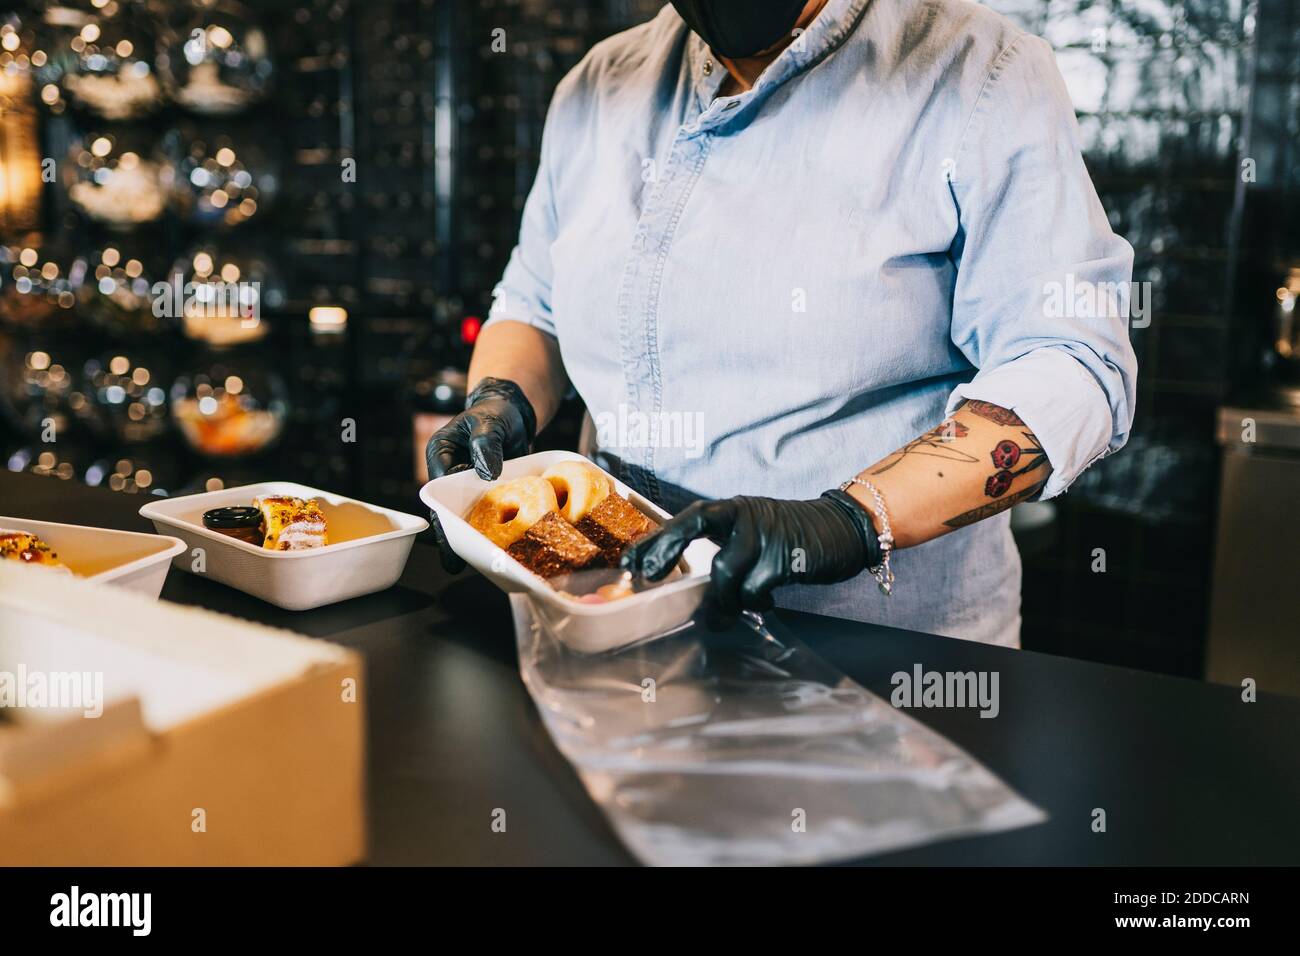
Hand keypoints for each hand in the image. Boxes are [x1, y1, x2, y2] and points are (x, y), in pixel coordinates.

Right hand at [425, 377, 537, 573]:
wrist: (514, 415)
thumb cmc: (496, 413)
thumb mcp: (489, 422)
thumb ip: (486, 444)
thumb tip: (486, 472)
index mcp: (441, 453)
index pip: (439, 481)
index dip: (446, 502)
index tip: (453, 522)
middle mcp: (448, 473)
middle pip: (445, 506)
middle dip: (449, 533)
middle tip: (452, 560)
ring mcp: (465, 486)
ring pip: (461, 514)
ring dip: (464, 537)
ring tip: (464, 564)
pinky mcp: (483, 493)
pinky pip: (482, 513)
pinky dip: (484, 529)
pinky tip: (489, 550)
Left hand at [620, 491, 881, 621]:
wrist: (842, 527)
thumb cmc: (789, 537)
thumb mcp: (751, 535)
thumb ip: (722, 551)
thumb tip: (688, 589)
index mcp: (732, 511)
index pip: (686, 519)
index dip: (656, 539)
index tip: (629, 562)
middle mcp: (744, 516)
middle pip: (696, 523)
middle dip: (667, 547)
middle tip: (648, 576)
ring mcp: (765, 534)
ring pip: (725, 570)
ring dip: (720, 599)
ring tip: (723, 615)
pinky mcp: (786, 556)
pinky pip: (755, 589)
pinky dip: (755, 603)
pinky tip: (766, 603)